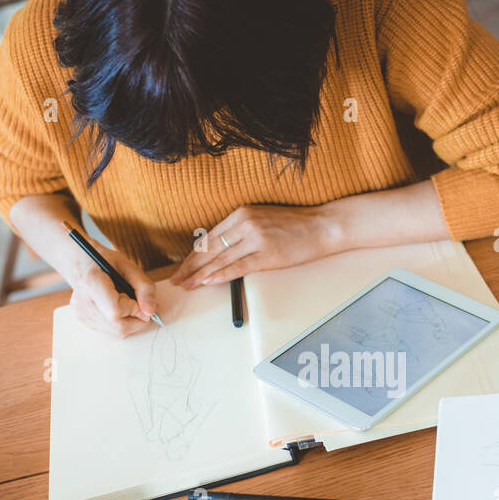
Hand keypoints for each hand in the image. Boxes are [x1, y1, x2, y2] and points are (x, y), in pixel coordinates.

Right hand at [65, 242, 158, 337]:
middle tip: (135, 302)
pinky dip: (121, 322)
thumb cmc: (107, 263)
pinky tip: (115, 306)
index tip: (136, 297)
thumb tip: (150, 312)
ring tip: (123, 301)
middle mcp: (82, 302)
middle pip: (118, 327)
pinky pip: (112, 331)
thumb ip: (145, 288)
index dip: (133, 308)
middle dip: (135, 318)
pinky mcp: (84, 322)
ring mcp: (82, 315)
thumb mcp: (130, 267)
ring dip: (129, 320)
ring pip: (117, 332)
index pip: (116, 311)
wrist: (83, 264)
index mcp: (91, 283)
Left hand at [169, 204, 337, 288]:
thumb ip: (241, 231)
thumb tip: (220, 250)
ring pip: (220, 259)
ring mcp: (255, 239)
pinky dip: (220, 275)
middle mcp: (245, 223)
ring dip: (200, 275)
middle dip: (190, 266)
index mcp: (241, 214)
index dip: (193, 255)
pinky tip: (207, 282)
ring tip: (187, 285)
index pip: (209, 237)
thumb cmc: (294, 226)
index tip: (182, 267)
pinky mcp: (267, 255)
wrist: (322, 226)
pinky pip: (237, 267)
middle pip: (209, 248)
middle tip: (176, 280)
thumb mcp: (262, 220)